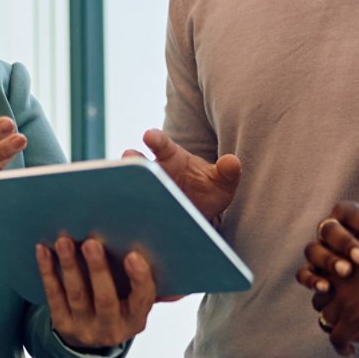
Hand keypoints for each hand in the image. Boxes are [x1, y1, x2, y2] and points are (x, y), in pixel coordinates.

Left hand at [36, 235, 155, 350]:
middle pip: (106, 298)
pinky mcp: (63, 326)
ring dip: (70, 266)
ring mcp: (86, 329)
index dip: (139, 278)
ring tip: (64, 240)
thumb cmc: (120, 307)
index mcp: (137, 318)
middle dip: (99, 269)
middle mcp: (112, 328)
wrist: (90, 344)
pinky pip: (54, 296)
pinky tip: (43, 250)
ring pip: (78, 295)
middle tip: (92, 241)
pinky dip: (48, 272)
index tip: (134, 255)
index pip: (142, 299)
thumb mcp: (137, 302)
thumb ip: (156, 286)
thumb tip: (184, 274)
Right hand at [123, 129, 240, 221]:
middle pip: (137, 163)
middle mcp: (153, 172)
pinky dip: (131, 214)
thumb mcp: (221, 182)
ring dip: (127, 188)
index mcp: (171, 158)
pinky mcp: (142, 211)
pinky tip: (133, 222)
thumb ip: (227, 172)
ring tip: (126, 192)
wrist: (199, 215)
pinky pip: (134, 211)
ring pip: (131, 187)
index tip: (149, 136)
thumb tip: (232, 162)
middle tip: (128, 158)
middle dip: (132, 162)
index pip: (161, 144)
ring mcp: (145, 192)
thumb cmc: (207, 191)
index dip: (155, 139)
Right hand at [293, 202, 358, 295]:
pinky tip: (327, 288)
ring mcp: (317, 251)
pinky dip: (312, 280)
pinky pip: (303, 273)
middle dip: (345, 243)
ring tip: (346, 272)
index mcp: (347, 217)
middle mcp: (328, 231)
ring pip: (313, 250)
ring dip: (328, 260)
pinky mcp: (309, 272)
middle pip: (329, 229)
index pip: (350, 212)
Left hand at [312, 235, 358, 354]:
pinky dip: (342, 348)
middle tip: (352, 319)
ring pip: (327, 319)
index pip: (322, 276)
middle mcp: (335, 276)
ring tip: (358, 336)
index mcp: (340, 257)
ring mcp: (342, 298)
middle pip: (321, 298)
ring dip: (339, 328)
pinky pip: (337, 339)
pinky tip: (351, 352)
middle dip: (335, 310)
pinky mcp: (353, 318)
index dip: (334, 290)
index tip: (351, 298)